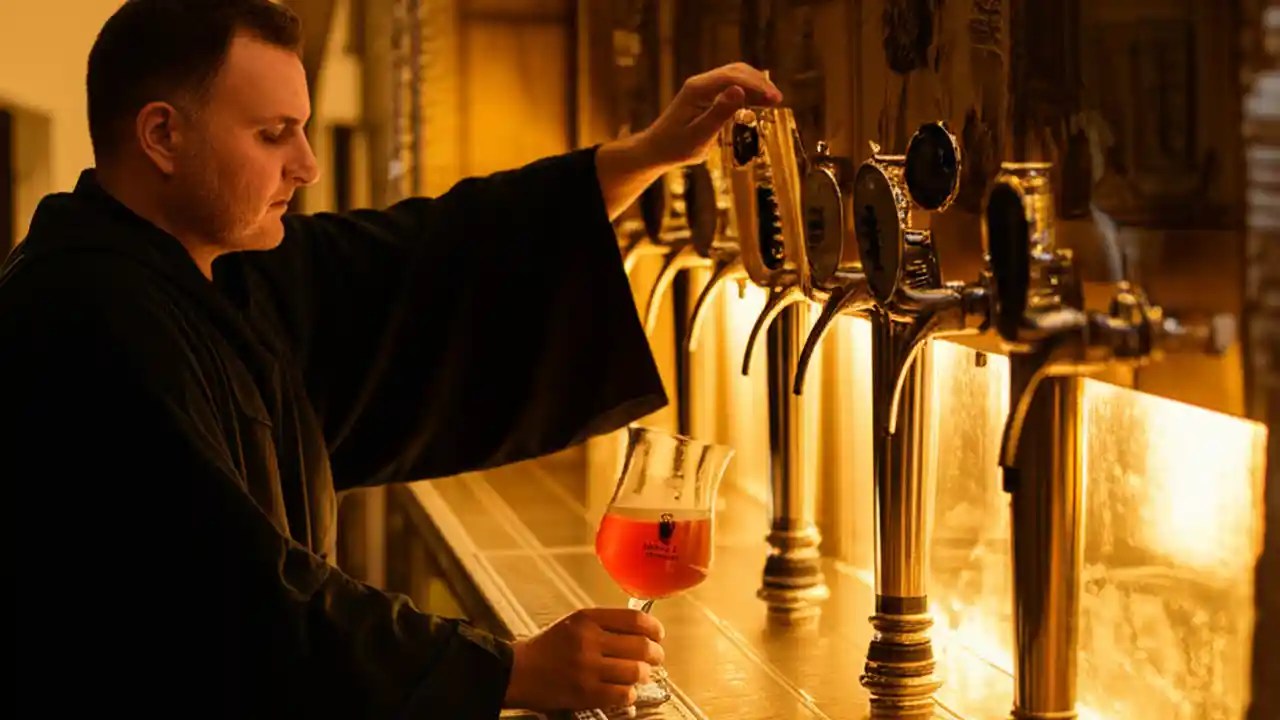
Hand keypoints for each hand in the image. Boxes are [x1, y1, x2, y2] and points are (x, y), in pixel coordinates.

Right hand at [502, 607, 665, 710]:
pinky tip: (625, 692)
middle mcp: (588, 640)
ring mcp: (587, 668)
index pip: (634, 620)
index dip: (654, 628)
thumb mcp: (574, 623)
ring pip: (635, 672)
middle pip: (640, 646)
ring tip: (640, 676)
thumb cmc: (548, 647)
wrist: (518, 671)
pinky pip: (622, 694)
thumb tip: (641, 630)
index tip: (658, 635)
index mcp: (587, 619)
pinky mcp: (585, 693)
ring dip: (644, 675)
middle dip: (655, 654)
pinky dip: (630, 694)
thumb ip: (604, 624)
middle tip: (655, 658)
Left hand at [594, 62, 782, 219]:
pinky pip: (730, 85)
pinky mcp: (706, 94)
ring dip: (755, 85)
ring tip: (773, 100)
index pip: (732, 78)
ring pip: (735, 75)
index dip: (756, 86)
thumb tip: (740, 91)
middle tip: (778, 100)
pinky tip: (759, 101)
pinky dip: (747, 90)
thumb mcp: (699, 136)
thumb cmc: (676, 147)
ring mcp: (702, 87)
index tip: (775, 99)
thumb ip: (720, 113)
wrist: (656, 150)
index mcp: (697, 90)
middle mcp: (700, 83)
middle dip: (759, 82)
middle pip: (736, 71)